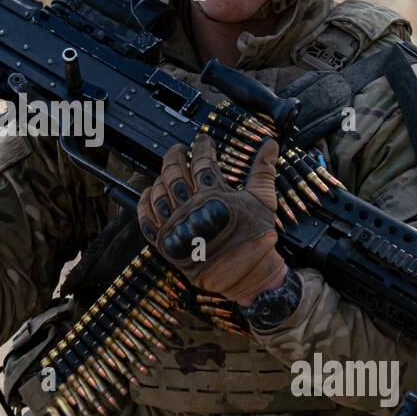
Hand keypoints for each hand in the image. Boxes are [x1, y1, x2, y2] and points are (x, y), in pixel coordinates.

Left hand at [136, 132, 285, 305]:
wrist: (247, 275)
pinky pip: (145, 220)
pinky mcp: (166, 242)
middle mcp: (192, 208)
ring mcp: (176, 225)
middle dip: (174, 156)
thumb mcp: (264, 201)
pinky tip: (149, 193)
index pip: (202, 161)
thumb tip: (271, 144)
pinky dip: (144, 203)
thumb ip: (263, 170)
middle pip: (174, 173)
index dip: (202, 146)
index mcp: (215, 195)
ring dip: (160, 178)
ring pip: (158, 193)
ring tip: (166, 172)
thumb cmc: (256, 238)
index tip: (203, 140)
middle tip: (178, 150)